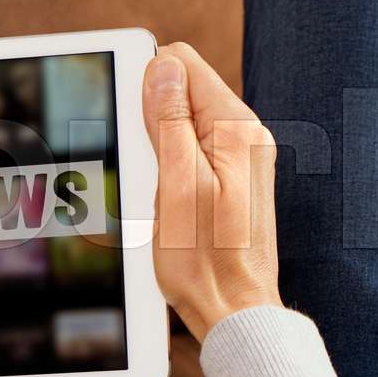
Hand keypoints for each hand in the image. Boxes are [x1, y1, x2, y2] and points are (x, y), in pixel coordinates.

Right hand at [143, 43, 281, 340]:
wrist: (234, 312)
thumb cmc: (205, 262)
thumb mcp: (177, 186)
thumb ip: (170, 122)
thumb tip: (161, 66)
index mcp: (236, 129)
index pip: (183, 64)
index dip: (146, 85)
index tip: (133, 124)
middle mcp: (244, 136)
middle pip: (180, 93)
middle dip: (149, 122)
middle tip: (148, 172)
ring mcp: (239, 158)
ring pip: (180, 124)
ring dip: (156, 151)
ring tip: (161, 197)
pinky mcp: (230, 179)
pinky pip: (188, 153)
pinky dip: (168, 171)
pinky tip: (167, 204)